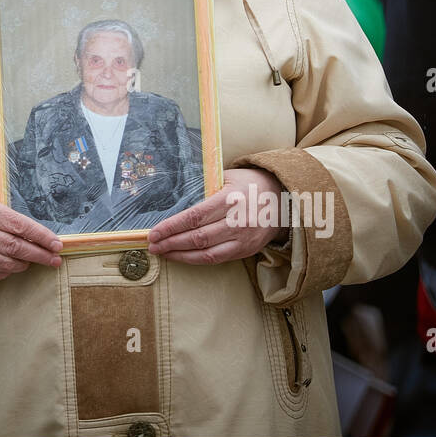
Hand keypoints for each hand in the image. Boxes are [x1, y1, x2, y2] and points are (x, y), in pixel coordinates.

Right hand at [0, 190, 61, 280]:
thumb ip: (9, 206)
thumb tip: (40, 224)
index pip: (17, 225)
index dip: (40, 236)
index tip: (56, 244)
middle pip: (13, 248)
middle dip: (39, 255)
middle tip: (54, 259)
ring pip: (4, 264)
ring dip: (24, 264)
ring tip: (33, 260)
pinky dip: (7, 272)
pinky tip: (14, 265)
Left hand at [147, 167, 288, 264]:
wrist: (283, 198)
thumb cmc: (248, 184)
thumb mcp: (227, 177)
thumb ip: (204, 187)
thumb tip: (172, 199)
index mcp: (230, 199)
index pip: (195, 216)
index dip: (172, 226)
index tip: (154, 231)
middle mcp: (238, 221)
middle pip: (198, 237)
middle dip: (171, 243)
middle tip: (152, 244)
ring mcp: (243, 238)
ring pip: (206, 253)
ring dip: (180, 255)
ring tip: (162, 253)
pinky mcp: (246, 250)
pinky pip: (217, 259)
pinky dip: (196, 259)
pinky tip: (181, 256)